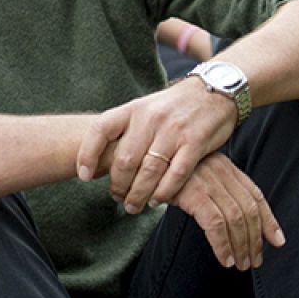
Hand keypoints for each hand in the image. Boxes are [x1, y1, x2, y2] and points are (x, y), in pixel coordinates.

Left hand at [76, 78, 235, 213]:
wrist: (214, 91)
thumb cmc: (173, 108)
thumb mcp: (145, 109)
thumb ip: (124, 132)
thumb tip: (96, 164)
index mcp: (133, 108)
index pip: (101, 129)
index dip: (88, 154)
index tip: (84, 177)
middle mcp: (151, 117)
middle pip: (125, 160)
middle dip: (118, 185)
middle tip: (117, 199)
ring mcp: (173, 130)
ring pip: (149, 171)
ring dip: (138, 195)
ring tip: (133, 206)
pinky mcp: (195, 142)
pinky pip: (175, 175)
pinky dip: (164, 192)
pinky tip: (157, 200)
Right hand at [170, 153, 283, 269]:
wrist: (136, 161)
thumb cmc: (162, 172)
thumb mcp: (194, 175)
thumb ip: (214, 189)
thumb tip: (233, 218)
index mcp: (224, 166)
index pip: (255, 194)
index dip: (269, 219)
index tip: (277, 241)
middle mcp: (220, 171)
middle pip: (249, 209)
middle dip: (256, 239)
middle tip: (255, 261)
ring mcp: (207, 181)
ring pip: (236, 218)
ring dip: (241, 246)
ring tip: (240, 265)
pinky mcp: (193, 193)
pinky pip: (215, 224)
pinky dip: (223, 244)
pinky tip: (225, 259)